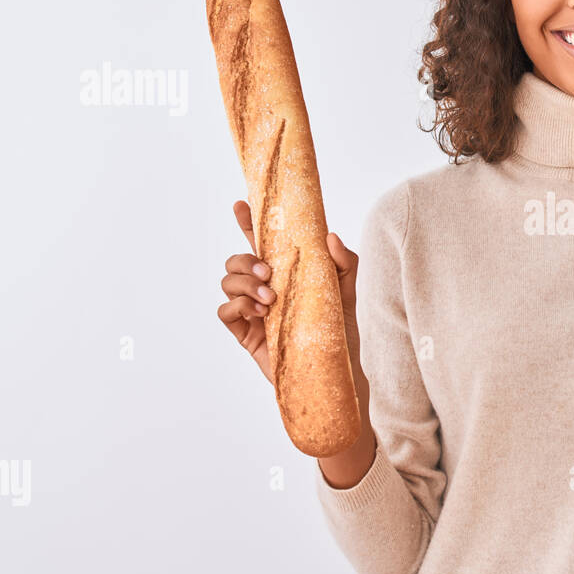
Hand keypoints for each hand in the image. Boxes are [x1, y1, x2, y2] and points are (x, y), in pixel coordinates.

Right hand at [216, 200, 361, 384]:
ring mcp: (254, 312)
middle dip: (245, 258)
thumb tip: (330, 236)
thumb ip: (345, 262)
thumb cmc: (343, 330)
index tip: (241, 204)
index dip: (249, 222)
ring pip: (227, 282)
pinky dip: (237, 306)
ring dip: (244, 283)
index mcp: (286, 273)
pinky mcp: (247, 335)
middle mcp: (266, 289)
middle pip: (237, 260)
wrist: (340, 370)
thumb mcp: (349, 291)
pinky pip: (225, 312)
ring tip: (270, 298)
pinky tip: (259, 313)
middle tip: (268, 271)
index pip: (262, 243)